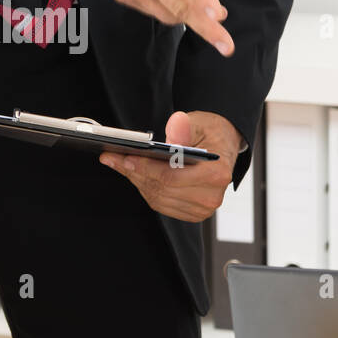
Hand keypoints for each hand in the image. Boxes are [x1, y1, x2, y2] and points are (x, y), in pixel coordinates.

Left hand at [99, 111, 242, 221]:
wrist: (222, 149)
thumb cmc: (211, 135)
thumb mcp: (198, 124)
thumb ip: (185, 127)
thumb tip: (176, 125)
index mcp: (217, 174)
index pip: (172, 177)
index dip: (146, 168)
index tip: (126, 158)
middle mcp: (212, 196)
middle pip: (162, 189)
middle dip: (136, 172)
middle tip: (115, 159)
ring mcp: (203, 208)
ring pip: (158, 198)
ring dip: (139, 181)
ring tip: (124, 165)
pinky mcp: (194, 213)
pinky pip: (162, 205)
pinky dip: (147, 190)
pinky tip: (139, 175)